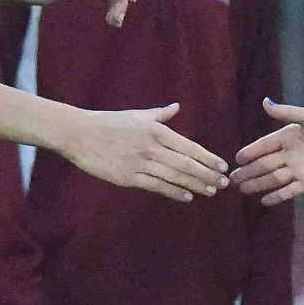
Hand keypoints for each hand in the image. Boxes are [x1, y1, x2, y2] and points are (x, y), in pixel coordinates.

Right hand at [59, 102, 228, 202]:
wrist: (79, 134)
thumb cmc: (108, 123)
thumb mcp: (136, 115)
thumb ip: (159, 114)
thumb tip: (176, 107)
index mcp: (156, 130)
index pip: (188, 146)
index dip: (207, 158)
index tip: (222, 166)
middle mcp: (151, 146)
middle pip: (186, 163)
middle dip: (207, 174)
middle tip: (224, 183)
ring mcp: (139, 163)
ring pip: (174, 176)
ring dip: (195, 185)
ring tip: (211, 191)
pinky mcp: (128, 177)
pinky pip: (156, 186)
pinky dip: (174, 192)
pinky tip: (187, 196)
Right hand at [233, 99, 303, 204]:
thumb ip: (285, 112)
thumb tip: (264, 102)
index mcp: (288, 137)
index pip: (264, 146)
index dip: (250, 152)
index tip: (236, 159)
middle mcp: (290, 154)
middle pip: (265, 165)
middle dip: (248, 172)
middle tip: (232, 178)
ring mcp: (298, 170)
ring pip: (273, 179)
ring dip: (257, 184)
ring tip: (242, 189)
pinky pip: (288, 191)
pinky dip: (276, 196)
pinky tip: (263, 200)